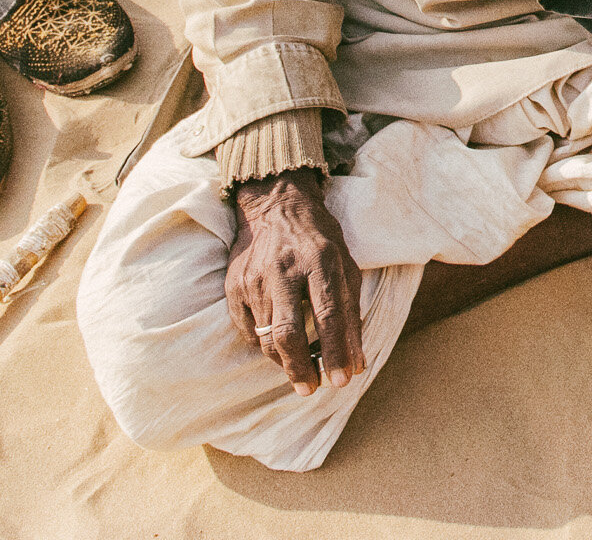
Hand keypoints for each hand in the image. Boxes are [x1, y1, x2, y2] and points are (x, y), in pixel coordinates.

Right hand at [225, 168, 364, 396]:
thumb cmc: (319, 238)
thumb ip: (351, 313)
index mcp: (319, 261)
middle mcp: (283, 270)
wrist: (275, 203)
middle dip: (300, 369)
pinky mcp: (234, 285)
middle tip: (311, 389)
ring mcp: (254, 278)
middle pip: (287, 333)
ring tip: (300, 370)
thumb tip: (357, 363)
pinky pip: (247, 329)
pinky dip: (263, 344)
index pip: (329, 316)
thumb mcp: (346, 265)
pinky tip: (277, 345)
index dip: (336, 352)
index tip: (342, 380)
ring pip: (265, 336)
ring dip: (283, 361)